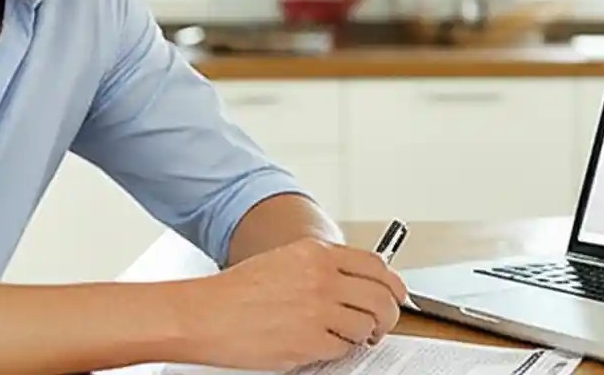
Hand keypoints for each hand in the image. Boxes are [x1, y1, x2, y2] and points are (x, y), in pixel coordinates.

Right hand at [168, 237, 408, 370]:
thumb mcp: (286, 261)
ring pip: (366, 326)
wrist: (205, 314)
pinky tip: (324, 344)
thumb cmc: (237, 291)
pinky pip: (343, 349)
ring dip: (363, 335)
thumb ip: (323, 267)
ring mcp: (318, 310)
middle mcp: (322, 278)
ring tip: (349, 336)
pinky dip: (339, 350)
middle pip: (381, 297)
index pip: (377, 266)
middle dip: (388, 315)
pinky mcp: (309, 341)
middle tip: (381, 325)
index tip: (398, 295)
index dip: (394, 284)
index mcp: (318, 254)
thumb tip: (358, 284)